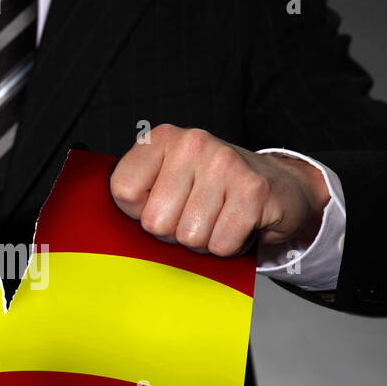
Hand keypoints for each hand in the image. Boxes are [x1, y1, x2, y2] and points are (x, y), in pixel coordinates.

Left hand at [110, 124, 329, 255]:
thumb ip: (138, 197)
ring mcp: (224, 163)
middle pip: (155, 222)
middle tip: (197, 216)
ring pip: (189, 236)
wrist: (280, 185)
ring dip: (204, 241)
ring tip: (219, 219)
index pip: (123, 191)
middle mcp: (192, 143)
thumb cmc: (213, 191)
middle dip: (174, 233)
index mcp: (161, 139)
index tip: (163, 205)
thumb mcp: (168, 181)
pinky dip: (229, 246)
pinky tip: (238, 225)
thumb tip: (105, 234)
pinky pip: (220, 244)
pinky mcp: (253, 190)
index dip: (140, 213)